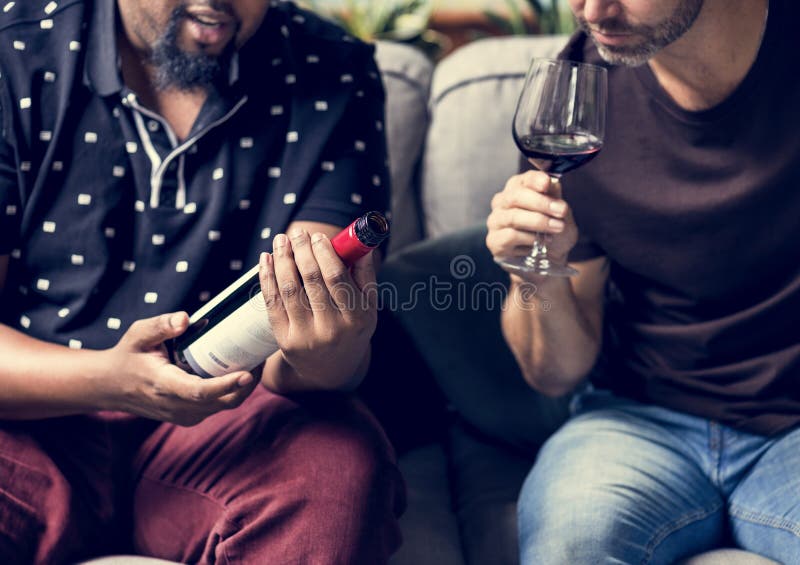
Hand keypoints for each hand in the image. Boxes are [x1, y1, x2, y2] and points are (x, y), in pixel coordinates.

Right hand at [100, 313, 258, 425]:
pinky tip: (240, 372)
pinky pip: (217, 407)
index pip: (200, 391)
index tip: (247, 374)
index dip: (226, 385)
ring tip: (255, 361)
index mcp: (164, 385)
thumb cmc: (129, 355)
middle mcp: (176, 406)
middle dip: (246, 384)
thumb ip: (161, 325)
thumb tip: (186, 319)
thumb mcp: (138, 334)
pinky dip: (232, 392)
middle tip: (260, 357)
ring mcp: (184, 415)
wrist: (110, 386)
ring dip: (242, 388)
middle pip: (222, 402)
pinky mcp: (189, 417)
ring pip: (223, 406)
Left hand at [259, 228, 376, 389]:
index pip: (336, 278)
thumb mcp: (368, 308)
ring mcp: (305, 336)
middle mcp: (331, 329)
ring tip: (281, 240)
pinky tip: (267, 259)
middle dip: (301, 251)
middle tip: (297, 233)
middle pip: (311, 280)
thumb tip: (361, 245)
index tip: (317, 236)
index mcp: (356, 318)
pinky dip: (267, 278)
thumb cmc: (351, 329)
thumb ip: (365, 276)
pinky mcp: (285, 340)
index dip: (324, 253)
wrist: (330, 370)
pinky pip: (272, 303)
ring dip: (282, 260)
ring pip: (289, 289)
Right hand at [486, 170, 578, 268]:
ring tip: (557, 228)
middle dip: (541, 203)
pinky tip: (540, 243)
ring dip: (538, 222)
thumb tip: (553, 182)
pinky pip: (510, 236)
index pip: (524, 180)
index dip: (536, 180)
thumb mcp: (562, 214)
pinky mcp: (494, 241)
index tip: (548, 184)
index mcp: (518, 189)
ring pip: (513, 217)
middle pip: (516, 197)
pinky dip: (529, 239)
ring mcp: (496, 222)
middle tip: (561, 211)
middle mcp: (502, 202)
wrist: (550, 260)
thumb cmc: (553, 232)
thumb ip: (556, 198)